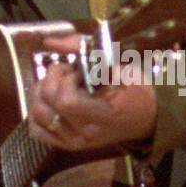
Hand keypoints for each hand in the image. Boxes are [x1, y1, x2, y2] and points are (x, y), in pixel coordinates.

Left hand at [27, 33, 156, 151]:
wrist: (148, 118)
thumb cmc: (136, 89)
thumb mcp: (117, 64)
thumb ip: (82, 49)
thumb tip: (48, 42)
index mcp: (103, 114)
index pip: (66, 102)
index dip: (64, 80)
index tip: (76, 70)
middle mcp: (86, 133)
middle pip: (47, 108)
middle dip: (50, 81)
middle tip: (67, 73)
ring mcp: (76, 142)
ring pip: (38, 118)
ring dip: (41, 94)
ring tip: (58, 85)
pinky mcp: (69, 144)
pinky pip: (38, 132)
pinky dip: (36, 114)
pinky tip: (48, 100)